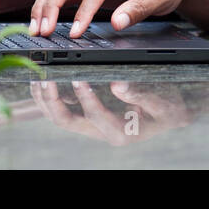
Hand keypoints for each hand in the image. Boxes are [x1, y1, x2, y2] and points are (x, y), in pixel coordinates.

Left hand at [28, 80, 196, 145]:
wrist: (171, 114)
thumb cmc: (169, 108)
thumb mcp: (163, 102)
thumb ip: (142, 95)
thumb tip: (118, 85)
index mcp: (120, 132)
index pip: (95, 116)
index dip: (85, 97)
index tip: (78, 77)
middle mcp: (102, 132)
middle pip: (67, 121)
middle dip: (52, 100)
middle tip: (45, 77)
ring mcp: (92, 126)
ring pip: (59, 117)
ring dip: (45, 99)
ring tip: (37, 77)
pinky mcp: (88, 117)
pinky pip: (62, 110)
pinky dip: (49, 97)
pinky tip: (42, 82)